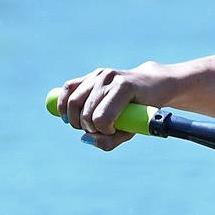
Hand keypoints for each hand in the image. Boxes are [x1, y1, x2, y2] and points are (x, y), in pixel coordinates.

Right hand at [54, 65, 171, 151]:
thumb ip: (110, 140)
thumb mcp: (134, 129)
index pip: (102, 118)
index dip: (104, 131)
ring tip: (85, 125)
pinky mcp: (90, 75)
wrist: (152, 83)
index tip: (114, 131)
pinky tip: (66, 116)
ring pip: (73, 102)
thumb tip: (85, 139)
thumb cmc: (144, 109)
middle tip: (99, 130)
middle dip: (89, 128)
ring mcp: (98, 74)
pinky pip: (68, 89)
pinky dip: (63, 104)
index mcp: (125, 88)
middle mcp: (109, 78)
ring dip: (75, 120)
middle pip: (86, 113)